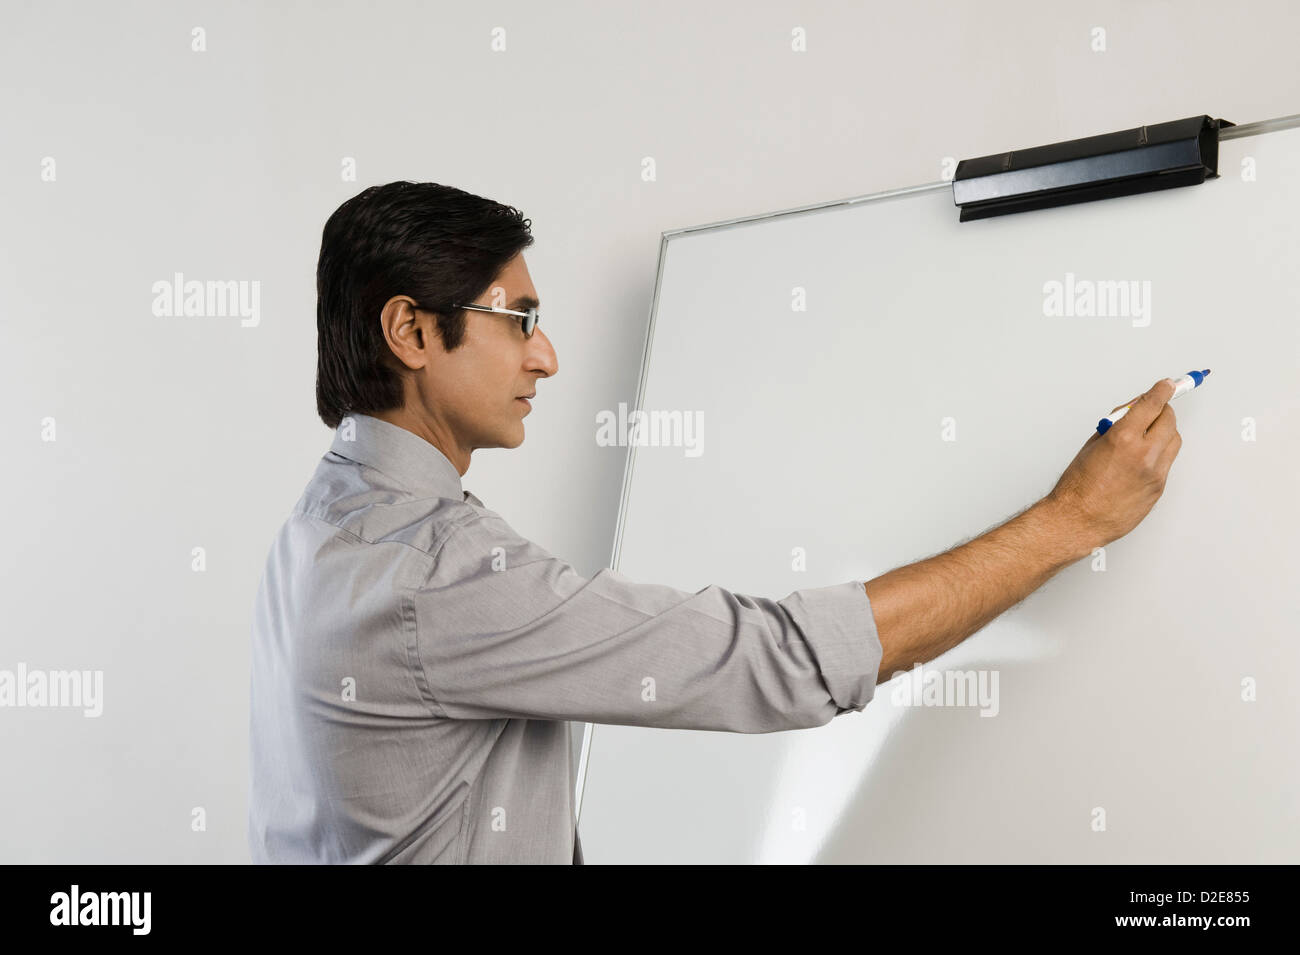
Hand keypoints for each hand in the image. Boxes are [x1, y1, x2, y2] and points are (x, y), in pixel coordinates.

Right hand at [1045, 377, 1183, 548]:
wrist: (1079, 520)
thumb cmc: (1078, 486)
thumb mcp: (1092, 445)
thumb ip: (1117, 426)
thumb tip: (1134, 412)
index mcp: (1123, 438)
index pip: (1153, 404)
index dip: (1162, 390)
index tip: (1167, 384)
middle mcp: (1144, 453)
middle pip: (1169, 419)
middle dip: (1162, 411)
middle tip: (1152, 411)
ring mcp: (1155, 472)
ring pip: (1174, 439)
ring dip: (1163, 432)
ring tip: (1145, 437)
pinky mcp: (1159, 487)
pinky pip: (1167, 461)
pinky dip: (1159, 453)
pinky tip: (1141, 459)